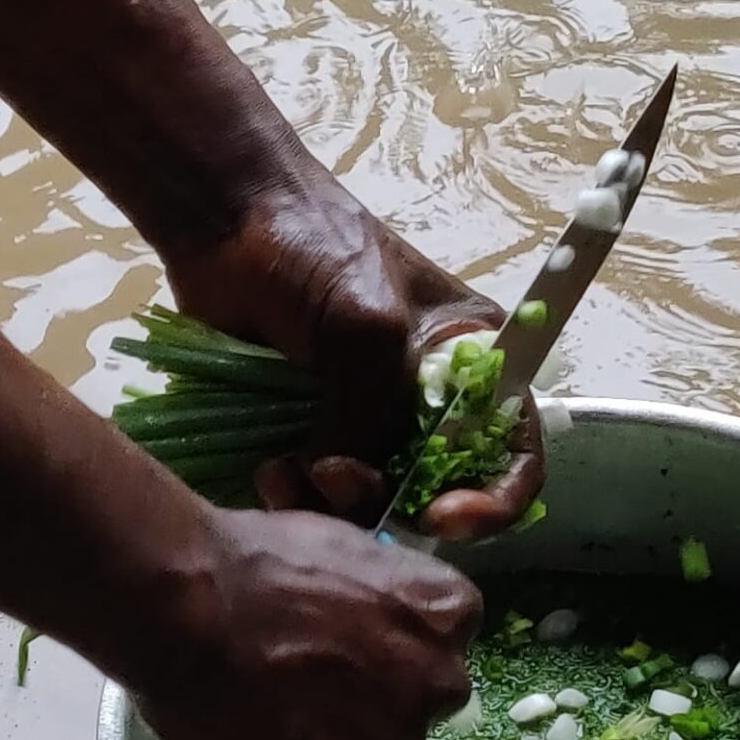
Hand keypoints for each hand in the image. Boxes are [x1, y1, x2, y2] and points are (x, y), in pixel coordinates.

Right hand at [130, 507, 480, 739]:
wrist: (189, 608)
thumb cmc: (252, 564)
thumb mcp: (347, 550)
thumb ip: (382, 598)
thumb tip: (368, 622)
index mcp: (447, 615)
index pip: (436, 653)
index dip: (385, 662)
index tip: (344, 659)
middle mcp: (440, 686)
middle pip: (408, 718)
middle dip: (364, 719)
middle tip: (302, 704)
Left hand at [167, 157, 543, 540]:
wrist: (226, 220)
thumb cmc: (312, 249)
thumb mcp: (368, 326)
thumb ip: (375, 411)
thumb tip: (339, 477)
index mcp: (471, 361)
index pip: (513, 449)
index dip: (494, 498)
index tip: (440, 519)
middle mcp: (428, 399)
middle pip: (438, 489)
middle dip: (392, 503)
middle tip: (335, 482)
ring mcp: (368, 418)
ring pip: (373, 499)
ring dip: (333, 504)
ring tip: (284, 476)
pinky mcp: (315, 431)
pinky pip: (318, 491)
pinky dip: (297, 495)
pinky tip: (268, 474)